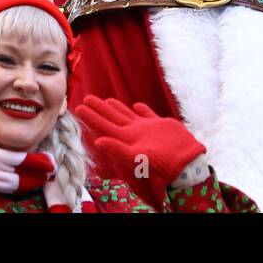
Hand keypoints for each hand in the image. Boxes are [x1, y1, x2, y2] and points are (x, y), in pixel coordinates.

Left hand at [74, 95, 205, 204]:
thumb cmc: (160, 163)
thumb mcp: (136, 158)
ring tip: (106, 100)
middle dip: (99, 109)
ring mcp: (145, 129)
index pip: (104, 125)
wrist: (184, 163)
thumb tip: (98, 141)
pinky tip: (136, 105)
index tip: (78, 107)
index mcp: (126, 139)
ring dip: (116, 108)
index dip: (91, 117)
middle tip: (86, 98)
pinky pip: (147, 115)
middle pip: (112, 118)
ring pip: (127, 115)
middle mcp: (133, 133)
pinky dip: (142, 110)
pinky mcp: (159, 126)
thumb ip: (117, 148)